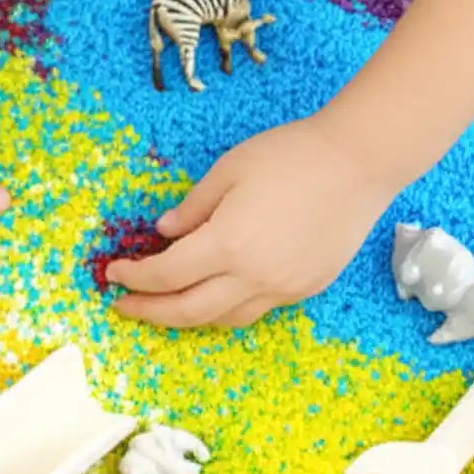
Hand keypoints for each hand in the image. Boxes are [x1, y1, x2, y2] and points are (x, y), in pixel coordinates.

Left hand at [105, 115, 398, 327]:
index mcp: (228, 244)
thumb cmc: (291, 155)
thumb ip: (191, 208)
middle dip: (150, 312)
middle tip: (124, 306)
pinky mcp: (307, 288)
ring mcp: (284, 287)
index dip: (134, 278)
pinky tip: (215, 291)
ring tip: (166, 303)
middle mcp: (254, 276)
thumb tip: (164, 234)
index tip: (113, 272)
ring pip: (224, 319)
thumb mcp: (227, 171)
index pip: (166, 275)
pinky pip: (257, 308)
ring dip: (189, 316)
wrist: (360, 161)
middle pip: (188, 312)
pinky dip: (227, 307)